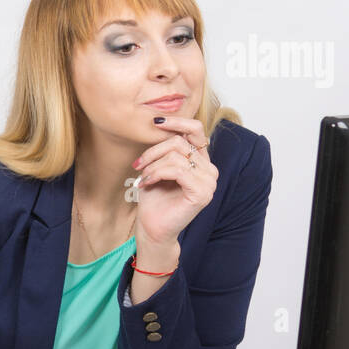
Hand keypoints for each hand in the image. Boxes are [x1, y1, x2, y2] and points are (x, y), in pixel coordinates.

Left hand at [132, 115, 219, 247]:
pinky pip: (178, 170)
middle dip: (154, 150)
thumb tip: (159, 121)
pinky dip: (157, 174)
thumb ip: (165, 148)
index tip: (155, 122)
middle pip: (180, 141)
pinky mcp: (202, 193)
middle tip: (138, 164)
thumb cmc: (154, 198)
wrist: (152, 227)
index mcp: (201, 161)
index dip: (177, 121)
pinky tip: (147, 183)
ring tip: (143, 177)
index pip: (196, 130)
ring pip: (177, 156)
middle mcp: (209, 169)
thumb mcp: (157, 166)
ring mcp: (209, 182)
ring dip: (153, 164)